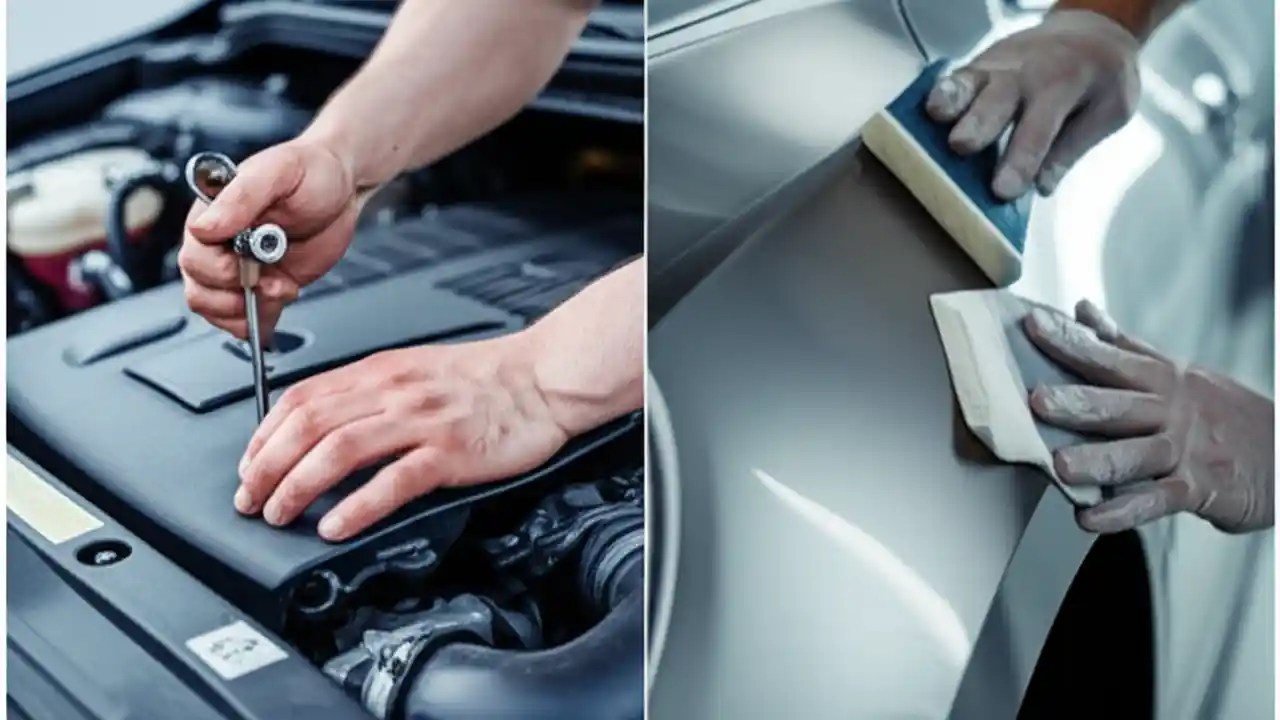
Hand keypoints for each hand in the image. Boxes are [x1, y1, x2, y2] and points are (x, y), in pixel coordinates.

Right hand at [178, 138, 360, 338]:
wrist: (344, 187)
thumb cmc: (310, 170)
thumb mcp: (278, 173)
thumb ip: (241, 198)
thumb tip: (203, 228)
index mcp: (214, 214)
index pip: (194, 255)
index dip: (220, 270)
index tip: (250, 263)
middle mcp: (220, 243)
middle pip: (200, 289)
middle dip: (238, 294)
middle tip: (276, 280)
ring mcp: (240, 268)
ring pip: (215, 309)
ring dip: (247, 312)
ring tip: (282, 289)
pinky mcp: (263, 286)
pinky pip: (242, 319)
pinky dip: (257, 323)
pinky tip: (276, 307)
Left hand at [233, 333, 571, 541]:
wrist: (541, 378)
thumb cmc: (484, 381)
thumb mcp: (414, 372)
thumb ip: (369, 394)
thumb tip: (321, 426)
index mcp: (380, 372)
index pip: (301, 399)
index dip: (263, 436)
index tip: (248, 466)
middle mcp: (392, 392)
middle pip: (308, 426)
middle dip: (266, 467)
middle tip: (250, 500)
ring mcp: (420, 421)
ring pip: (338, 450)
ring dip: (297, 486)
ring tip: (281, 515)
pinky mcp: (450, 452)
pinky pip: (393, 480)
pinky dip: (357, 505)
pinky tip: (336, 525)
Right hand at [926, 9, 1141, 199]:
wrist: (1091, 30)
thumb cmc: (1101, 77)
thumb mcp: (1110, 110)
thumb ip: (1073, 147)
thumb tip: (1042, 185)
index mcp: (1065, 83)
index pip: (1040, 127)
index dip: (1021, 159)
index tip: (1003, 190)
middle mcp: (1026, 71)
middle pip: (998, 98)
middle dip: (978, 122)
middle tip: (961, 147)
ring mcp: (997, 65)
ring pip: (970, 82)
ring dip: (951, 99)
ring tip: (934, 117)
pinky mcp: (977, 66)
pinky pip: (955, 78)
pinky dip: (940, 92)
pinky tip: (925, 111)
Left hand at [1023, 300, 1273, 533]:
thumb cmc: (1222, 412)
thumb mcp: (1178, 372)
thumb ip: (1125, 347)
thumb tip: (1083, 311)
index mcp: (1164, 378)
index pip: (1112, 356)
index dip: (1072, 341)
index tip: (1032, 325)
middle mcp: (1174, 410)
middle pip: (1121, 403)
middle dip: (1079, 401)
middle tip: (1036, 400)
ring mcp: (1188, 450)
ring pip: (1138, 453)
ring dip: (1099, 460)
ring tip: (1061, 467)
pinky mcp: (1202, 489)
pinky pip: (1158, 500)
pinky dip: (1124, 511)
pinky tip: (1090, 518)